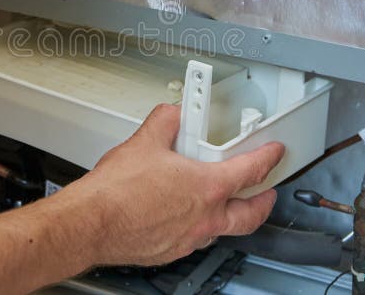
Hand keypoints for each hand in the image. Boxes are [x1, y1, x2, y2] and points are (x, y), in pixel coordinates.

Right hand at [53, 103, 284, 266]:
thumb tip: (172, 113)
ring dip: (230, 217)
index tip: (273, 154)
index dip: (268, 158)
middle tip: (266, 191)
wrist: (91, 223)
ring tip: (224, 204)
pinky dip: (199, 227)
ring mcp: (189, 238)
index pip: (251, 171)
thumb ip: (166, 122)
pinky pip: (196, 239)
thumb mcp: (144, 140)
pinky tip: (183, 216)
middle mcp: (204, 217)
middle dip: (264, 202)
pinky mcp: (170, 251)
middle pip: (251, 214)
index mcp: (206, 187)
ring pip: (223, 230)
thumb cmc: (116, 192)